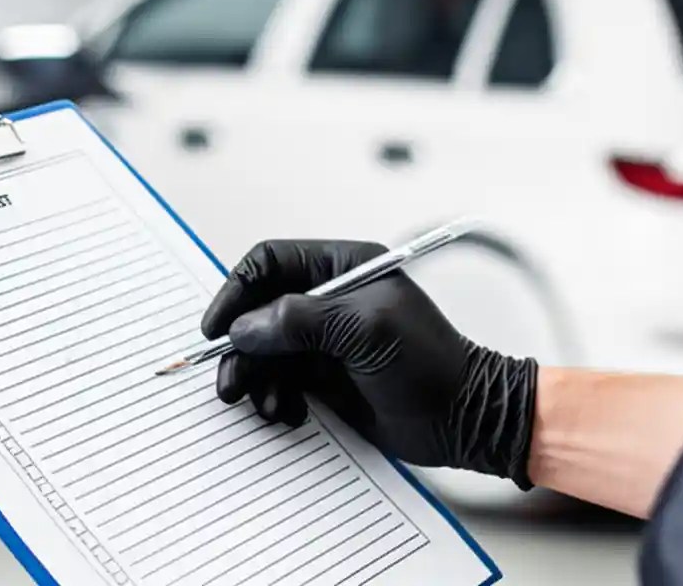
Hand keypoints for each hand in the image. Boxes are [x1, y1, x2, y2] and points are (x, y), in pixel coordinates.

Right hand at [201, 239, 538, 488]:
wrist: (464, 419)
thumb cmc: (432, 364)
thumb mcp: (366, 330)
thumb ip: (301, 321)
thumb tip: (246, 327)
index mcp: (342, 268)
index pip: (270, 263)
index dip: (237, 291)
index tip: (218, 327)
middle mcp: (328, 300)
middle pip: (258, 311)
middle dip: (241, 347)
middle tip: (231, 381)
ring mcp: (324, 340)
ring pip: (263, 351)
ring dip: (256, 379)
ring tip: (269, 405)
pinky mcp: (324, 376)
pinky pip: (278, 381)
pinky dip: (274, 398)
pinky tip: (290, 412)